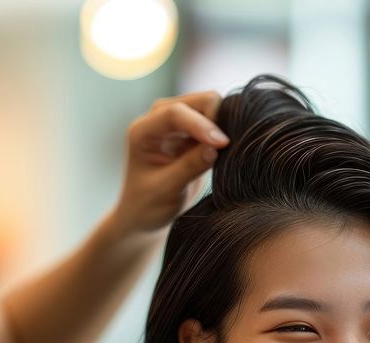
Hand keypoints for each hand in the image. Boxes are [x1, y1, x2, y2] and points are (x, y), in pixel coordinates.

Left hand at [108, 91, 229, 235]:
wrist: (144, 216)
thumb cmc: (147, 205)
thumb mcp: (166, 190)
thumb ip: (189, 167)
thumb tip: (216, 148)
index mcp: (143, 131)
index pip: (175, 113)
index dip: (201, 125)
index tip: (222, 144)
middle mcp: (159, 119)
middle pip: (198, 101)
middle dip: (216, 120)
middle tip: (226, 148)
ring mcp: (176, 124)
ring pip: (211, 108)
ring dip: (222, 125)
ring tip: (225, 152)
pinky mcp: (191, 133)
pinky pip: (216, 122)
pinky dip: (223, 133)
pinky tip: (224, 152)